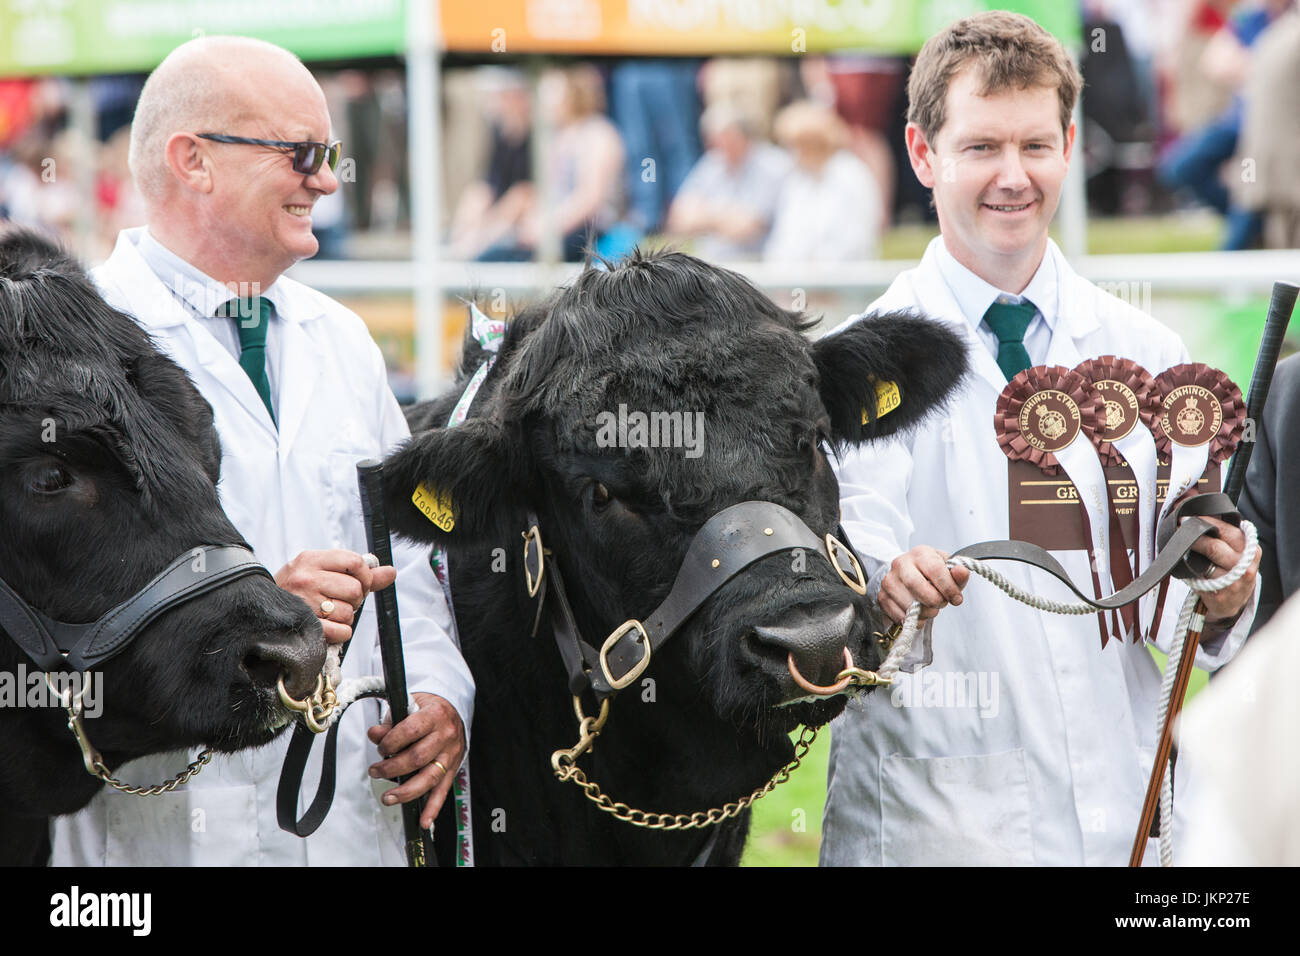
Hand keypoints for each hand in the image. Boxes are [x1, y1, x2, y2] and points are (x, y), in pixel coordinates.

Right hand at [274, 549, 397, 643]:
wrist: (261, 608)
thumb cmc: (298, 589)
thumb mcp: (322, 570)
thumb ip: (359, 572)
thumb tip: (391, 572)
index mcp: (311, 559)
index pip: (355, 562)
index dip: (365, 576)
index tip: (360, 583)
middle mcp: (306, 578)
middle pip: (355, 589)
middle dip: (355, 599)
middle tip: (341, 600)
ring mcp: (304, 602)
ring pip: (349, 612)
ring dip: (346, 617)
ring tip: (331, 613)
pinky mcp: (305, 626)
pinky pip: (342, 631)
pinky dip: (342, 632)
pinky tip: (330, 626)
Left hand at [368, 693, 465, 828]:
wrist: (453, 710)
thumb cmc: (427, 709)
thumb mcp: (409, 706)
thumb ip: (390, 721)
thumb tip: (374, 734)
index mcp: (433, 715)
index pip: (410, 730)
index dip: (391, 741)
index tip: (380, 747)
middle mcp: (444, 735)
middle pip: (418, 757)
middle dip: (392, 768)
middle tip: (375, 771)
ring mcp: (450, 754)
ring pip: (430, 777)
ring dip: (407, 791)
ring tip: (388, 797)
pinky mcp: (452, 769)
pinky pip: (443, 791)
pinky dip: (433, 807)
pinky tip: (424, 821)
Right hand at [878, 546, 971, 625]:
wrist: (909, 575)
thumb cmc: (932, 573)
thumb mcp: (948, 571)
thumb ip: (958, 574)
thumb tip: (961, 572)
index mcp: (920, 553)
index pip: (934, 570)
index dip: (948, 588)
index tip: (956, 599)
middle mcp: (900, 564)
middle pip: (917, 586)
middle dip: (935, 601)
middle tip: (941, 604)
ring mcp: (888, 581)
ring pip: (908, 604)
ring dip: (925, 613)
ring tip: (929, 608)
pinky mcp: (882, 597)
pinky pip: (899, 616)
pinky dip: (913, 620)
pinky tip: (918, 613)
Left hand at [1188, 516, 1259, 621]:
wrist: (1236, 600)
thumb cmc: (1234, 569)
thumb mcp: (1239, 551)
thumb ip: (1226, 535)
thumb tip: (1199, 514)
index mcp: (1250, 550)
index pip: (1227, 531)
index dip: (1206, 522)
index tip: (1189, 517)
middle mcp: (1244, 567)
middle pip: (1213, 547)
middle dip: (1192, 536)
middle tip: (1178, 527)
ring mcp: (1231, 582)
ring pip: (1202, 563)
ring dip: (1186, 552)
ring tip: (1178, 544)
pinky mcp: (1218, 595)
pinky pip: (1196, 577)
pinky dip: (1187, 569)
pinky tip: (1183, 563)